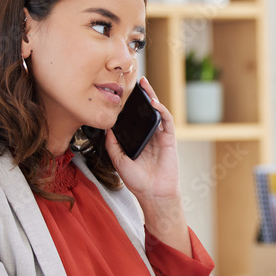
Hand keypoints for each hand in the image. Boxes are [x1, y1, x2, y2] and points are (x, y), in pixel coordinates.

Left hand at [105, 78, 190, 252]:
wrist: (153, 194)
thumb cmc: (138, 182)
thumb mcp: (118, 160)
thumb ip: (112, 144)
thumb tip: (105, 127)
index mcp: (138, 140)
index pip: (134, 118)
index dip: (130, 105)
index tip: (122, 92)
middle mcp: (150, 136)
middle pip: (146, 111)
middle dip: (142, 96)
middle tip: (135, 81)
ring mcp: (160, 136)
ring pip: (157, 112)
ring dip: (152, 97)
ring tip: (144, 86)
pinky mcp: (169, 139)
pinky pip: (166, 121)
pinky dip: (161, 110)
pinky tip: (153, 103)